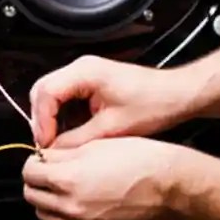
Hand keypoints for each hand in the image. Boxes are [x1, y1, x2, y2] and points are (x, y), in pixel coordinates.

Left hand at [21, 137, 186, 219]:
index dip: (34, 162)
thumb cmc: (142, 160)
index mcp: (68, 180)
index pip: (29, 173)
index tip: (42, 159)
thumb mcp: (97, 144)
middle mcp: (70, 208)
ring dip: (48, 202)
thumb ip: (63, 153)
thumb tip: (44, 158)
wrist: (172, 187)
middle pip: (33, 196)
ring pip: (46, 217)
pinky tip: (79, 205)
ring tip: (65, 189)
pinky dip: (65, 219)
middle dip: (38, 182)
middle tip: (50, 172)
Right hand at [29, 56, 199, 149]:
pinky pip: (66, 98)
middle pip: (43, 91)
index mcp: (84, 72)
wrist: (178, 95)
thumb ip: (78, 139)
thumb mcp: (112, 128)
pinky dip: (62, 116)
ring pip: (51, 94)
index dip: (41, 121)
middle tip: (46, 144)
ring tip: (56, 143)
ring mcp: (85, 74)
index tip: (46, 143)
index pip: (46, 93)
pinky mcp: (91, 82)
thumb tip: (54, 152)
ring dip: (50, 118)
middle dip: (41, 119)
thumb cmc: (153, 104)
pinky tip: (69, 134)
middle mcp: (81, 68)